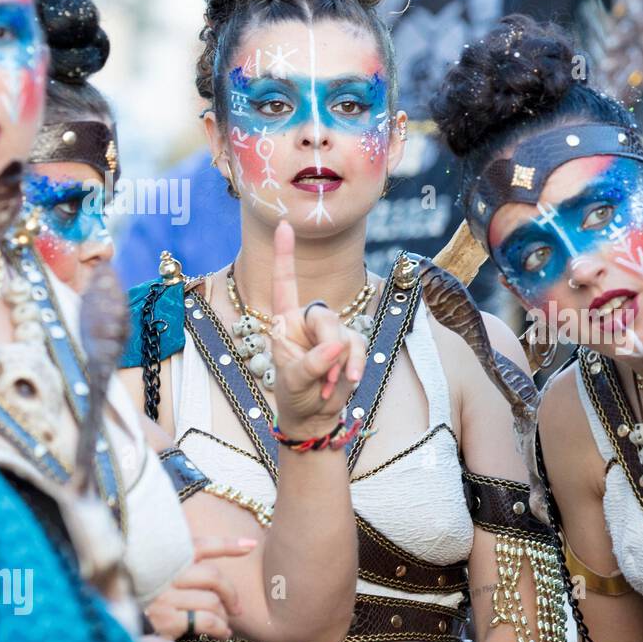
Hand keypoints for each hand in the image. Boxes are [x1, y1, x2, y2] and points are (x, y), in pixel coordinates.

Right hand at [144, 536, 256, 640]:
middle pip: (213, 577)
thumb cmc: (142, 599)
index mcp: (164, 558)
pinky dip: (220, 628)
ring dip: (225, 615)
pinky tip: (222, 633)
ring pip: (212, 601)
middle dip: (231, 594)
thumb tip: (245, 544)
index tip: (251, 545)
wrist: (116, 626)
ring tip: (224, 622)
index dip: (229, 544)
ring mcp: (164, 596)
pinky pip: (206, 621)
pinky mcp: (165, 619)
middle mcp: (165, 574)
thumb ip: (187, 562)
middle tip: (237, 607)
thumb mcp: (158, 574)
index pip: (201, 546)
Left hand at [268, 221, 367, 437]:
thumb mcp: (295, 379)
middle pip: (324, 317)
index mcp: (284, 321)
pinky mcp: (350, 347)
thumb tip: (336, 345)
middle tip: (326, 374)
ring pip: (345, 335)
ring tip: (330, 386)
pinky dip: (354, 366)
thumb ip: (312, 362)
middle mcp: (308, 322)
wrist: (314, 416)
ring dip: (340, 364)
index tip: (284, 225)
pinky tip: (346, 383)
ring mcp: (331, 334)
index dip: (284, 255)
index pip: (284, 283)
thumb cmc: (294, 394)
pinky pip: (359, 348)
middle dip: (327, 347)